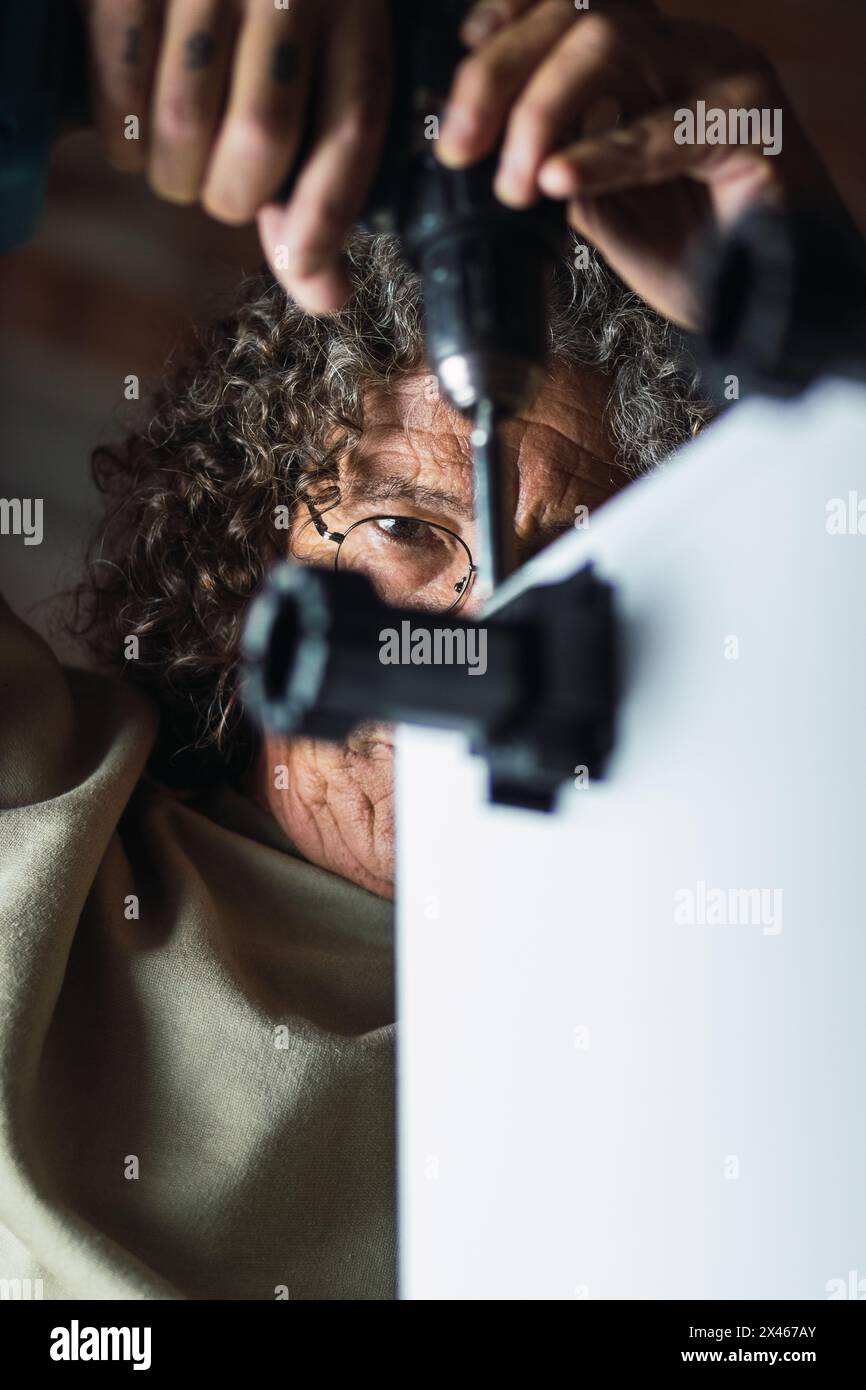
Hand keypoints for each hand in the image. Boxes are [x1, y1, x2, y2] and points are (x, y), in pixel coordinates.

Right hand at [84, 0, 390, 312]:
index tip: (307, 270)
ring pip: (183, 123)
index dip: (327, 213)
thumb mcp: (311, 98)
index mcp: (353, 19)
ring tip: (177, 161)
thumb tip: (328, 299)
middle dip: (232, 196)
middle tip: (220, 192)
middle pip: (260, 137)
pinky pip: (120, 92)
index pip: (351, 130)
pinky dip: (121, 136)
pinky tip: (132, 128)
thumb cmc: (262, 46)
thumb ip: (314, 195)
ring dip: (174, 174)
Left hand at [440, 0, 840, 327]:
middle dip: (499, 75)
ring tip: (515, 183)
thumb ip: (556, 164)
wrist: (771, 305)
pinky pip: (663, 130)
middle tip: (458, 144)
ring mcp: (723, 76)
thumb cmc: (698, 253)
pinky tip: (557, 180)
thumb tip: (488, 146)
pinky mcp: (754, 125)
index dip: (513, 17)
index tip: (464, 53)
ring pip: (613, 46)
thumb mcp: (602, 206)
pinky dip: (601, 155)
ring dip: (542, 114)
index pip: (572, 6)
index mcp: (651, 57)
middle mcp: (687, 49)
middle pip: (579, 16)